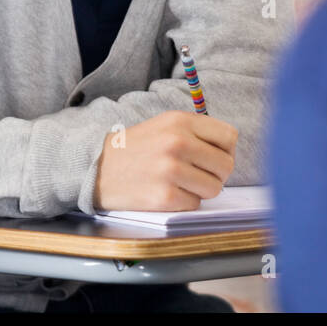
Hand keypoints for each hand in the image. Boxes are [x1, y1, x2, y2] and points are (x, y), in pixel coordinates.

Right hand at [94, 110, 236, 211]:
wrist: (97, 168)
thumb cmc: (136, 148)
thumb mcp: (164, 125)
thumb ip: (196, 132)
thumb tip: (229, 152)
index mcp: (180, 121)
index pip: (229, 137)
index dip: (225, 150)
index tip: (212, 157)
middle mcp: (178, 142)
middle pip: (226, 165)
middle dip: (216, 174)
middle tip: (197, 175)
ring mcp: (171, 170)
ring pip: (214, 188)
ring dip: (200, 190)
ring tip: (180, 183)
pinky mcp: (164, 197)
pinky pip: (195, 204)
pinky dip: (184, 202)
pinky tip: (166, 193)